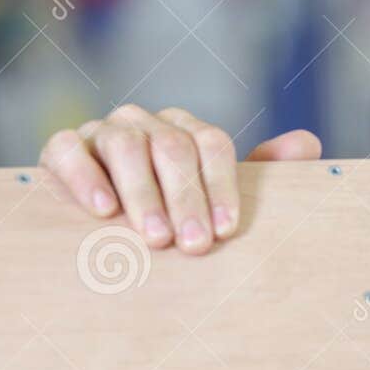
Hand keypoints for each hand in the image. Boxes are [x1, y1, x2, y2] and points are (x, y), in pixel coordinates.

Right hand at [38, 104, 322, 253]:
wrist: (100, 229)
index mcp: (187, 130)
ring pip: (125, 147)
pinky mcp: (61, 148)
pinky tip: (103, 211)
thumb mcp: (213, 200)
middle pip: (172, 148)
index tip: (227, 231)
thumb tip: (308, 143)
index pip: (213, 144)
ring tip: (156, 238)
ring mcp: (103, 131)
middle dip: (187, 199)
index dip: (222, 186)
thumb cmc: (170, 216)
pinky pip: (68, 149)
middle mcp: (147, 123)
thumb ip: (259, 173)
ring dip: (143, 195)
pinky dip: (85, 177)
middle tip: (195, 246)